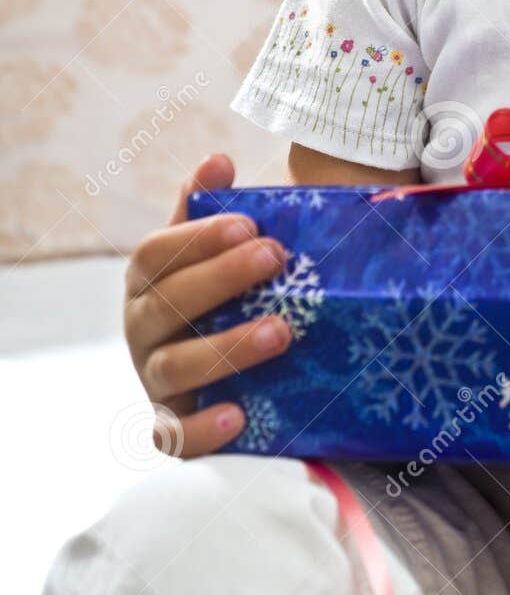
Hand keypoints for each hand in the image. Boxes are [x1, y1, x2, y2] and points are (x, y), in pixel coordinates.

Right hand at [123, 152, 292, 458]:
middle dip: (221, 279)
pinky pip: (177, 436)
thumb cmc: (225, 295)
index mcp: (147, 281)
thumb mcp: (217, 251)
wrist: (234, 370)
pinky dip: (204, 429)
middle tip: (276, 257)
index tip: (250, 222)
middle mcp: (142, 329)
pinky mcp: (174, 428)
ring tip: (282, 330)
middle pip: (167, 303)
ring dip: (228, 347)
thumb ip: (210, 208)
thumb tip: (217, 159)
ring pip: (175, 367)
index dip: (198, 237)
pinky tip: (240, 415)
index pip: (155, 253)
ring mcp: (154, 381)